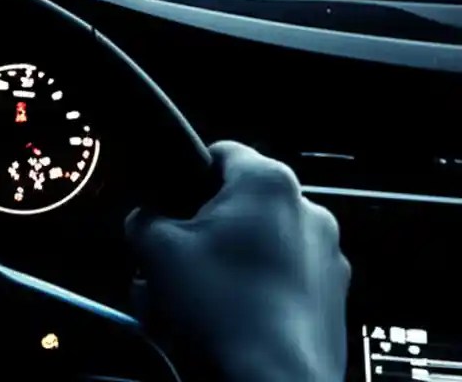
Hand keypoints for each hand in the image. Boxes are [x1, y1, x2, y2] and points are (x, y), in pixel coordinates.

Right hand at [126, 141, 349, 381]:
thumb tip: (147, 219)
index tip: (167, 207)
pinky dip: (251, 295)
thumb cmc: (222, 316)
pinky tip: (223, 323)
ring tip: (193, 304)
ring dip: (224, 266)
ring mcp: (327, 259)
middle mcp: (308, 213)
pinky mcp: (331, 299)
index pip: (218, 153)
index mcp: (268, 184)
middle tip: (171, 264)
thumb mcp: (154, 251)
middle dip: (201, 234)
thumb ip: (143, 218)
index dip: (183, 179)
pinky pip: (280, 282)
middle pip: (237, 206)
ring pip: (258, 247)